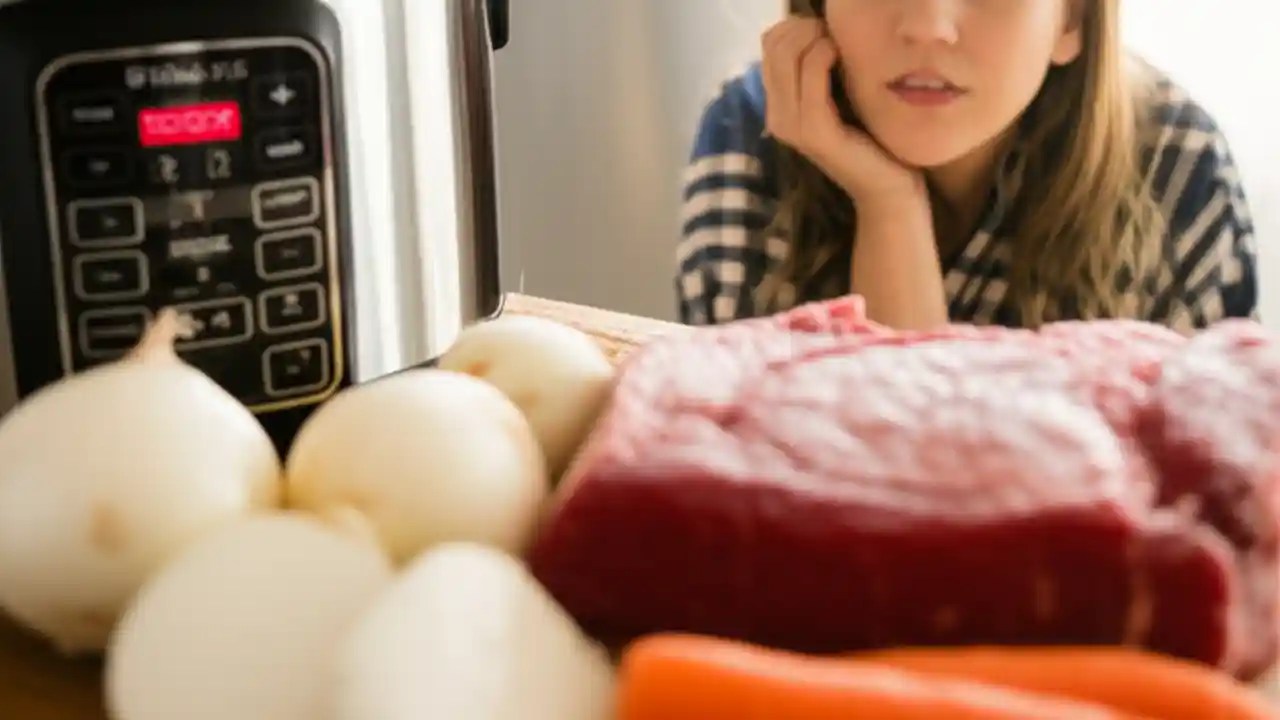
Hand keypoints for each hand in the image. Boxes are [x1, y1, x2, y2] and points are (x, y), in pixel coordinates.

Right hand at [761, 17, 925, 208]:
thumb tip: (821, 28)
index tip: (828, 32)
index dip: (796, 25)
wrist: (887, 187)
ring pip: (788, 55)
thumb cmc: (871, 139)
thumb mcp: (841, 98)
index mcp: (779, 105)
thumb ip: (822, 71)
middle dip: (806, 27)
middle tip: (837, 37)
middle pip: (774, 44)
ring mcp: (792, 125)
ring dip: (817, 38)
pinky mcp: (814, 131)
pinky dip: (825, 55)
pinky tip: (842, 54)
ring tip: (841, 47)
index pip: (769, 42)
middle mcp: (776, 115)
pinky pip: (811, 76)